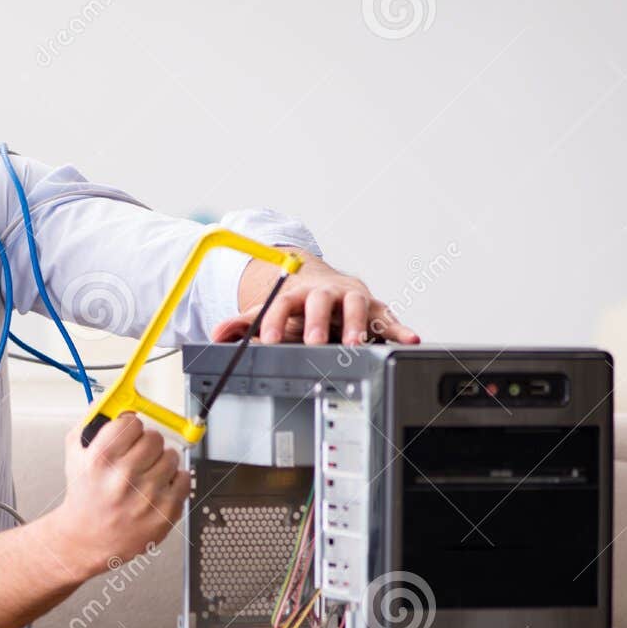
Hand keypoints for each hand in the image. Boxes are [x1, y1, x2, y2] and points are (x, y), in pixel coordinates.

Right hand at [45, 413, 189, 577]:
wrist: (87, 538)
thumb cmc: (85, 496)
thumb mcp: (76, 454)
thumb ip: (93, 423)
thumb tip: (114, 399)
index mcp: (100, 459)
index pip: (131, 422)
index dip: (129, 427)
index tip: (127, 434)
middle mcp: (124, 477)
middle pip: (155, 437)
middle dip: (146, 443)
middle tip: (137, 456)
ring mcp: (148, 496)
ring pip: (171, 456)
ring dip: (160, 462)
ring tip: (145, 475)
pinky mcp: (165, 511)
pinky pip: (184, 479)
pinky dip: (173, 481)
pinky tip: (156, 488)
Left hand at [213, 251, 419, 345]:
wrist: (324, 284)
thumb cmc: (297, 305)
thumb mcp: (268, 311)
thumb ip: (244, 323)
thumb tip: (217, 333)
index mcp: (297, 293)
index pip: (281, 304)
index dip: (272, 320)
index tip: (265, 339)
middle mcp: (325, 293)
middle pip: (321, 301)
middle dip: (317, 321)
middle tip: (313, 342)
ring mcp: (351, 298)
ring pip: (357, 306)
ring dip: (356, 324)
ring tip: (355, 343)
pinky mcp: (374, 308)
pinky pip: (388, 317)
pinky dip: (399, 328)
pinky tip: (408, 339)